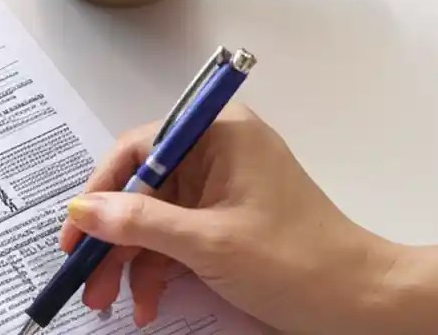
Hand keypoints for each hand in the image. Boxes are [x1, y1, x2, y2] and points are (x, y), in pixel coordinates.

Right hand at [59, 104, 398, 332]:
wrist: (362, 303)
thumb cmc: (297, 261)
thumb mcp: (206, 243)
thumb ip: (137, 222)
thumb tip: (80, 210)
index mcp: (217, 133)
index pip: (137, 149)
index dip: (100, 189)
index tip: (75, 228)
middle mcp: (215, 151)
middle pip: (140, 188)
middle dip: (111, 237)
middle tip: (84, 274)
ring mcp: (219, 188)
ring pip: (152, 218)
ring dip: (128, 260)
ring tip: (108, 298)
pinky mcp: (223, 220)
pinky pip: (173, 236)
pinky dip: (156, 268)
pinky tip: (144, 300)